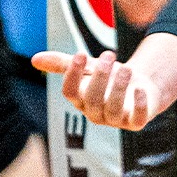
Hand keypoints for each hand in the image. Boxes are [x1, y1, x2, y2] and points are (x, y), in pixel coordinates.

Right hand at [33, 32, 176, 130]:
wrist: (142, 86)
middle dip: (100, 78)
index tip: (80, 54)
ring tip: (126, 68)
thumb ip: (63, 64)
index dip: (73, 75)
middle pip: (93, 100)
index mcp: (81, 100)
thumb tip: (34, 59)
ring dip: (119, 88)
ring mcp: (116, 119)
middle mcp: (96, 113)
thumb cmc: (110, 78)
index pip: (70, 92)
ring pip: (113, 109)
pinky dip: (139, 105)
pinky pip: (137, 119)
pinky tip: (139, 89)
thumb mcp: (89, 67)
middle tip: (108, 55)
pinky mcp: (136, 122)